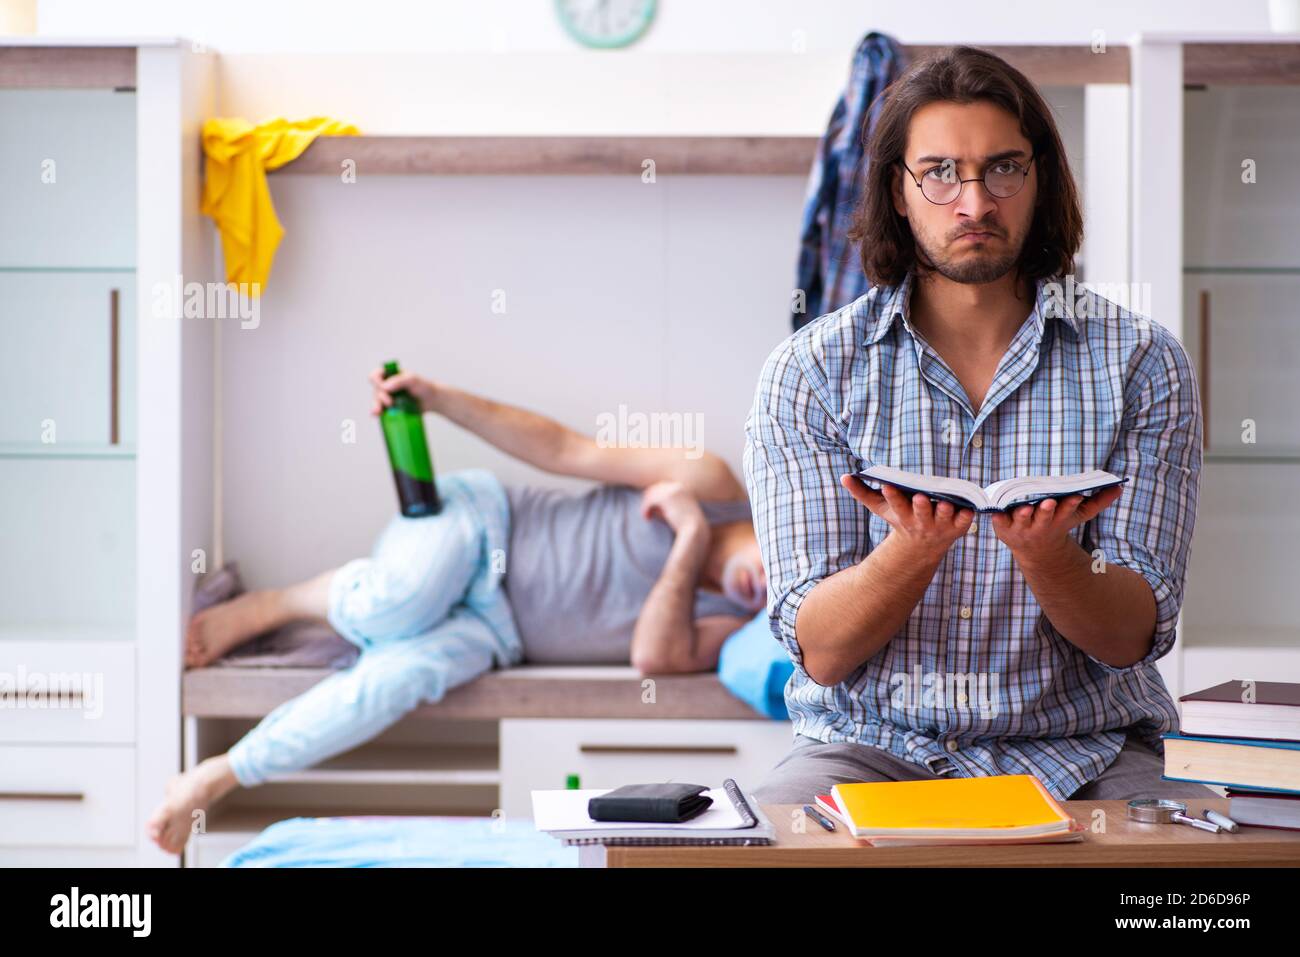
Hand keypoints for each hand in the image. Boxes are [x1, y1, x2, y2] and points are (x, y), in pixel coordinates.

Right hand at [369, 366, 439, 415]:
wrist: (432, 400)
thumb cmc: (424, 386)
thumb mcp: (413, 379)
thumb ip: (399, 380)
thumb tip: (384, 387)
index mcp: (390, 375)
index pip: (376, 375)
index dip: (376, 381)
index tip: (383, 387)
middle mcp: (386, 386)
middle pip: (376, 391)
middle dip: (380, 397)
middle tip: (390, 403)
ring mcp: (388, 398)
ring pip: (376, 402)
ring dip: (376, 407)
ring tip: (379, 412)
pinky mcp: (391, 409)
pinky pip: (382, 412)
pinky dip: (379, 414)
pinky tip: (378, 416)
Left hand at [640, 480, 707, 536]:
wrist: (695, 530)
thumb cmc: (687, 525)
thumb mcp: (678, 511)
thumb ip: (667, 505)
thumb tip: (653, 504)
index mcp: (682, 487)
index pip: (662, 486)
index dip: (654, 496)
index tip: (651, 507)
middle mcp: (677, 486)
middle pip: (655, 488)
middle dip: (649, 500)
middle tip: (647, 512)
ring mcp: (671, 491)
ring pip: (651, 495)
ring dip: (646, 505)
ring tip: (647, 516)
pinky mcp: (666, 498)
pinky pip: (649, 501)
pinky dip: (645, 509)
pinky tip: (647, 518)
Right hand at [840, 474, 973, 562]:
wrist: (923, 545)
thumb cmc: (901, 518)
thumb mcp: (881, 507)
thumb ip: (863, 492)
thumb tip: (844, 477)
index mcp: (903, 514)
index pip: (896, 504)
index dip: (893, 496)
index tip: (888, 487)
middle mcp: (922, 521)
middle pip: (921, 513)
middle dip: (921, 507)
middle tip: (921, 498)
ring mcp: (941, 525)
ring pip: (945, 517)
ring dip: (946, 511)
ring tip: (947, 503)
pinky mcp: (958, 527)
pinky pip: (965, 522)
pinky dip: (967, 516)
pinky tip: (969, 508)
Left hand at [989, 485, 1123, 559]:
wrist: (1035, 549)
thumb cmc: (1057, 523)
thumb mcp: (1078, 514)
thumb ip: (1098, 501)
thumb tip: (1119, 487)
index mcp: (1058, 520)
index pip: (1066, 511)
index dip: (1070, 505)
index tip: (1074, 497)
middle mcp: (1040, 525)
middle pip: (1044, 517)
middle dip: (1047, 511)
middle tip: (1049, 502)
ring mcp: (1021, 527)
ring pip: (1021, 519)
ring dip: (1022, 514)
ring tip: (1023, 507)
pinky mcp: (1002, 527)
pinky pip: (998, 521)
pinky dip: (996, 517)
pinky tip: (995, 511)